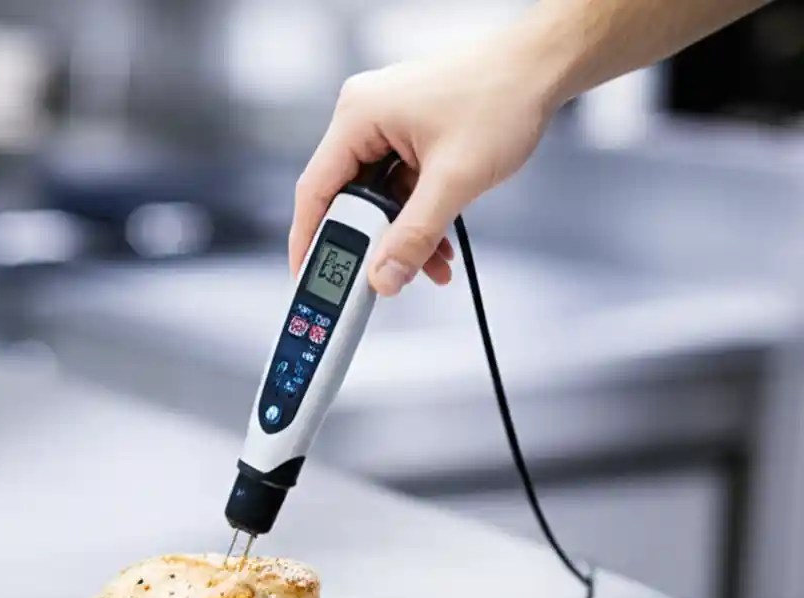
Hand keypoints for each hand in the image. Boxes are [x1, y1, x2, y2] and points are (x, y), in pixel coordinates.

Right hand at [289, 44, 557, 296]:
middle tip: (379, 277)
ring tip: (427, 266)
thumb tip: (385, 275)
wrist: (545, 66)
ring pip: (378, 197)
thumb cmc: (503, 95)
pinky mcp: (410, 134)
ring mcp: (388, 125)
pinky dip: (417, 216)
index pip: (316, 190)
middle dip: (371, 242)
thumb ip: (415, 234)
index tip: (307, 276)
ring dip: (401, 234)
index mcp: (358, 116)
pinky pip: (400, 186)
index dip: (308, 238)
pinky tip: (440, 242)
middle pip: (347, 197)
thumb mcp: (455, 179)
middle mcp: (366, 117)